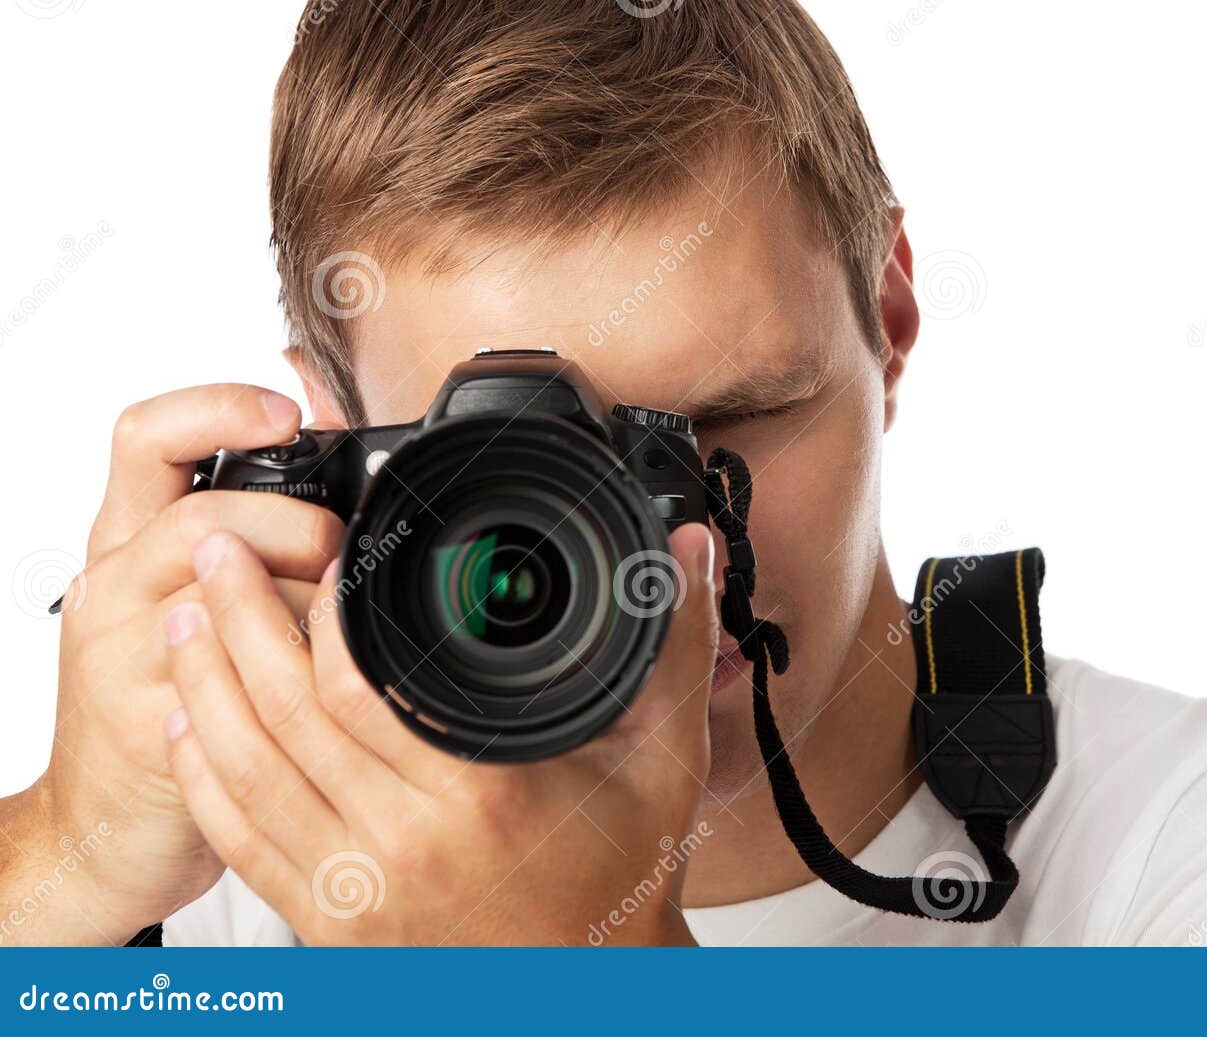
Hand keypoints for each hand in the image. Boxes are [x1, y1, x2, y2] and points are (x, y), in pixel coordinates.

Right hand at [1, 385, 341, 944]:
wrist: (97, 827)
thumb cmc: (154, 695)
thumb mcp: (181, 588)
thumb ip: (243, 509)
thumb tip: (311, 399)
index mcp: (121, 544)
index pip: (145, 437)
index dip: (218, 409)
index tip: (287, 413)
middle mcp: (112, 589)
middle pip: (204, 513)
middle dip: (296, 522)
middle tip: (338, 551)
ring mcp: (124, 658)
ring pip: (225, 592)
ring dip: (304, 591)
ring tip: (337, 609)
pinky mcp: (154, 724)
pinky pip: (238, 678)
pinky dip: (298, 664)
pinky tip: (327, 669)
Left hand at [162, 520, 719, 945]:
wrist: (591, 991)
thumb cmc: (620, 877)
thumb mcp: (666, 760)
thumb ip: (674, 647)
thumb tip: (689, 552)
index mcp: (480, 796)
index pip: (363, 686)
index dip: (324, 610)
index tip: (322, 556)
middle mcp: (404, 847)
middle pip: (285, 715)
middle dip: (238, 620)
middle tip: (216, 549)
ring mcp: (357, 895)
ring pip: (247, 772)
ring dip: (204, 686)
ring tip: (186, 614)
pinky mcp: (331, 926)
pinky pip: (243, 844)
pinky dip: (205, 777)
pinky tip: (185, 725)